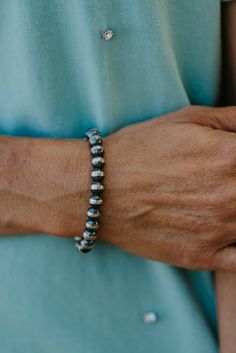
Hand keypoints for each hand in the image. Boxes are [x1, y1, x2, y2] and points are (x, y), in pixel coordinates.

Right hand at [98, 106, 235, 270]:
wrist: (98, 189)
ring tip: (215, 198)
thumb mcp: (187, 118)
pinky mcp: (201, 255)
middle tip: (221, 182)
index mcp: (232, 157)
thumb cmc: (139, 149)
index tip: (235, 161)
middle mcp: (232, 196)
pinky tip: (227, 230)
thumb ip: (233, 119)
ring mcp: (218, 231)